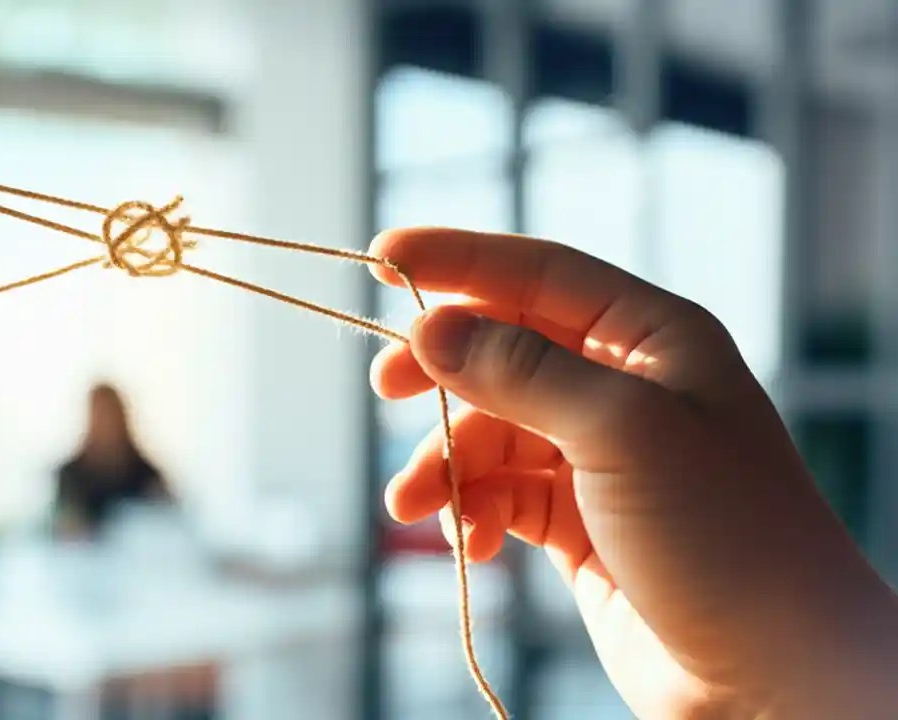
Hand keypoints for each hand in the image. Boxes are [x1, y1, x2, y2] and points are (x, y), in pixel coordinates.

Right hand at [370, 228, 897, 717]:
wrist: (771, 675)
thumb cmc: (726, 534)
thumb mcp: (623, 432)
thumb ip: (521, 372)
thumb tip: (430, 329)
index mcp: (652, 338)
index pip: (538, 273)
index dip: (458, 261)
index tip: (380, 259)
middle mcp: (622, 387)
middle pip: (503, 350)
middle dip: (441, 369)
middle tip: (387, 386)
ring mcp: (597, 457)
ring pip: (490, 431)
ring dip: (444, 463)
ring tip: (411, 504)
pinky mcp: (575, 521)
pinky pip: (499, 493)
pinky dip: (473, 511)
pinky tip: (473, 542)